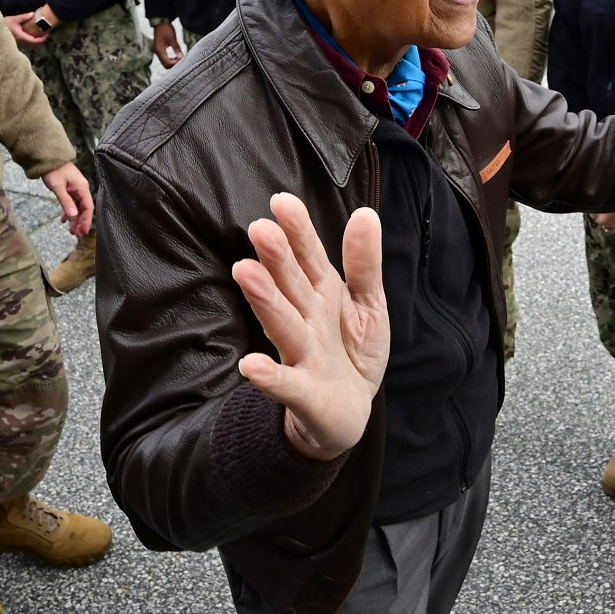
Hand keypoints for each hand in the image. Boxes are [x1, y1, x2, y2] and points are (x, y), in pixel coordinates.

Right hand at [5, 11, 48, 45]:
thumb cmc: (3, 24)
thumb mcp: (13, 19)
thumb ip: (24, 17)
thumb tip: (32, 14)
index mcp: (21, 37)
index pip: (34, 41)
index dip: (42, 39)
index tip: (47, 35)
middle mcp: (20, 42)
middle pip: (33, 45)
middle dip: (41, 41)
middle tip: (46, 35)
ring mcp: (18, 44)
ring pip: (30, 46)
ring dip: (36, 42)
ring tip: (41, 36)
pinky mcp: (16, 44)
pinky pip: (26, 46)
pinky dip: (32, 43)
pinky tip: (33, 37)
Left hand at [41, 163, 93, 236]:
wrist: (47, 158)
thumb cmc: (54, 170)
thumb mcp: (58, 187)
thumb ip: (66, 201)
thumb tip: (73, 215)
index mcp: (82, 188)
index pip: (88, 207)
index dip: (86, 220)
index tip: (83, 231)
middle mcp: (81, 189)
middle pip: (84, 209)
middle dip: (81, 222)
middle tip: (78, 235)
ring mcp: (75, 190)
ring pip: (78, 208)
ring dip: (75, 219)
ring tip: (72, 231)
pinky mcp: (69, 190)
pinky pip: (72, 203)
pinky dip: (69, 212)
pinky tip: (64, 220)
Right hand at [153, 22, 182, 67]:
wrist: (160, 22)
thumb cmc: (166, 28)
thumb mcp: (172, 38)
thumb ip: (177, 48)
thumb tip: (181, 57)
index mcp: (159, 50)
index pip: (167, 63)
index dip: (175, 64)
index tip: (182, 60)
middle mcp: (157, 52)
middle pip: (165, 65)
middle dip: (174, 65)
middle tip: (182, 60)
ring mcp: (158, 51)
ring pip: (165, 62)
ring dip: (172, 63)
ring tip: (180, 58)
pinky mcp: (160, 50)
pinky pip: (164, 58)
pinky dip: (170, 60)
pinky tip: (176, 57)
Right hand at [234, 193, 388, 461]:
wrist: (348, 412)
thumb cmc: (352, 351)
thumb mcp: (368, 303)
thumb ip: (364, 263)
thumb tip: (365, 213)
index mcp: (322, 293)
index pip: (308, 256)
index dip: (298, 230)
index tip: (282, 201)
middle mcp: (306, 318)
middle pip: (290, 285)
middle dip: (277, 258)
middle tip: (260, 229)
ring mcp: (302, 355)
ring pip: (282, 324)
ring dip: (264, 300)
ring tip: (246, 272)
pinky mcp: (304, 393)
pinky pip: (286, 383)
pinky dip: (268, 376)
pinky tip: (250, 366)